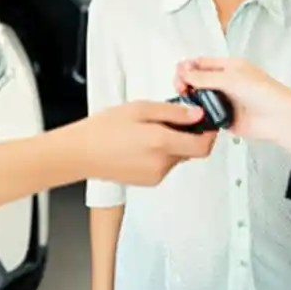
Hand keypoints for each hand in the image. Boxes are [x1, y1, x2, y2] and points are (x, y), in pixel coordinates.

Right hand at [72, 101, 216, 185]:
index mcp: (161, 142)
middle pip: (192, 150)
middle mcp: (162, 163)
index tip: (206, 121)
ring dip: (174, 143)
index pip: (203, 145)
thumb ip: (173, 111)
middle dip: (188, 134)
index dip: (209, 132)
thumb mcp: (140, 108)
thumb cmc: (104, 129)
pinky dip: (162, 153)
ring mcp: (156, 175)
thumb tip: (197, 114)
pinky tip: (143, 143)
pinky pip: (166, 164)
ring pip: (179, 156)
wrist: (81, 153)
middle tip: (172, 119)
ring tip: (150, 130)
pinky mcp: (149, 181)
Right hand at [175, 57, 290, 154]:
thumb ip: (205, 76)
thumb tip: (185, 72)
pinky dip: (199, 115)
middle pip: (197, 80)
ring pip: (199, 98)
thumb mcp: (231, 78)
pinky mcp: (224, 118)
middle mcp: (225, 83)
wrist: (279, 119)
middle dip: (186, 83)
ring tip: (188, 102)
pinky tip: (196, 114)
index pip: (201, 63)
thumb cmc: (266, 94)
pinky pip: (206, 116)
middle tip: (182, 89)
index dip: (187, 67)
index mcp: (229, 67)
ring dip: (191, 100)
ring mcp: (224, 100)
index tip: (179, 74)